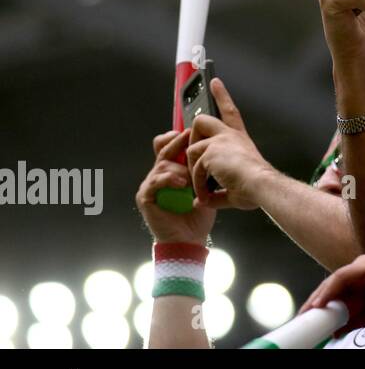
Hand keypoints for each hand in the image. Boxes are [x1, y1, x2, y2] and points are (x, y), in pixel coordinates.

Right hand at [136, 129, 214, 244]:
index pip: (169, 144)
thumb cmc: (198, 213)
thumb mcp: (205, 185)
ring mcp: (151, 185)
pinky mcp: (146, 197)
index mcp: (173, 169)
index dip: (177, 135)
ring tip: (191, 176)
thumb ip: (204, 168)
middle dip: (176, 141)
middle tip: (188, 138)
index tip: (190, 130)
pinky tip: (182, 183)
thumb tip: (213, 148)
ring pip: (162, 164)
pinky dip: (169, 180)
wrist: (190, 238)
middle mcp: (159, 174)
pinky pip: (155, 182)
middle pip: (162, 148)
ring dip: (178, 167)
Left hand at [187, 78, 272, 209]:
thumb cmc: (255, 187)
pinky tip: (205, 193)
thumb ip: (217, 191)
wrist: (261, 186)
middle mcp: (230, 136)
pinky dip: (197, 183)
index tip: (214, 82)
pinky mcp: (211, 150)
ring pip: (192, 147)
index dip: (222, 95)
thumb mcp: (234, 186)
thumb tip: (202, 199)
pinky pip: (193, 167)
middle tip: (197, 156)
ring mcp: (220, 141)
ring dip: (193, 169)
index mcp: (239, 140)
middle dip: (192, 135)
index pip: (230, 112)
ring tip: (203, 186)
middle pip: (202, 121)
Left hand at [301, 255, 364, 331]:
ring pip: (334, 281)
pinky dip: (330, 291)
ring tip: (309, 314)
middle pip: (330, 285)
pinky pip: (342, 278)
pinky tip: (323, 304)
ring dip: (319, 298)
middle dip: (314, 303)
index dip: (319, 305)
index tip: (308, 320)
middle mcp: (362, 269)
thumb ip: (354, 320)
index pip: (334, 291)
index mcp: (363, 279)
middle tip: (302, 320)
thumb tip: (336, 328)